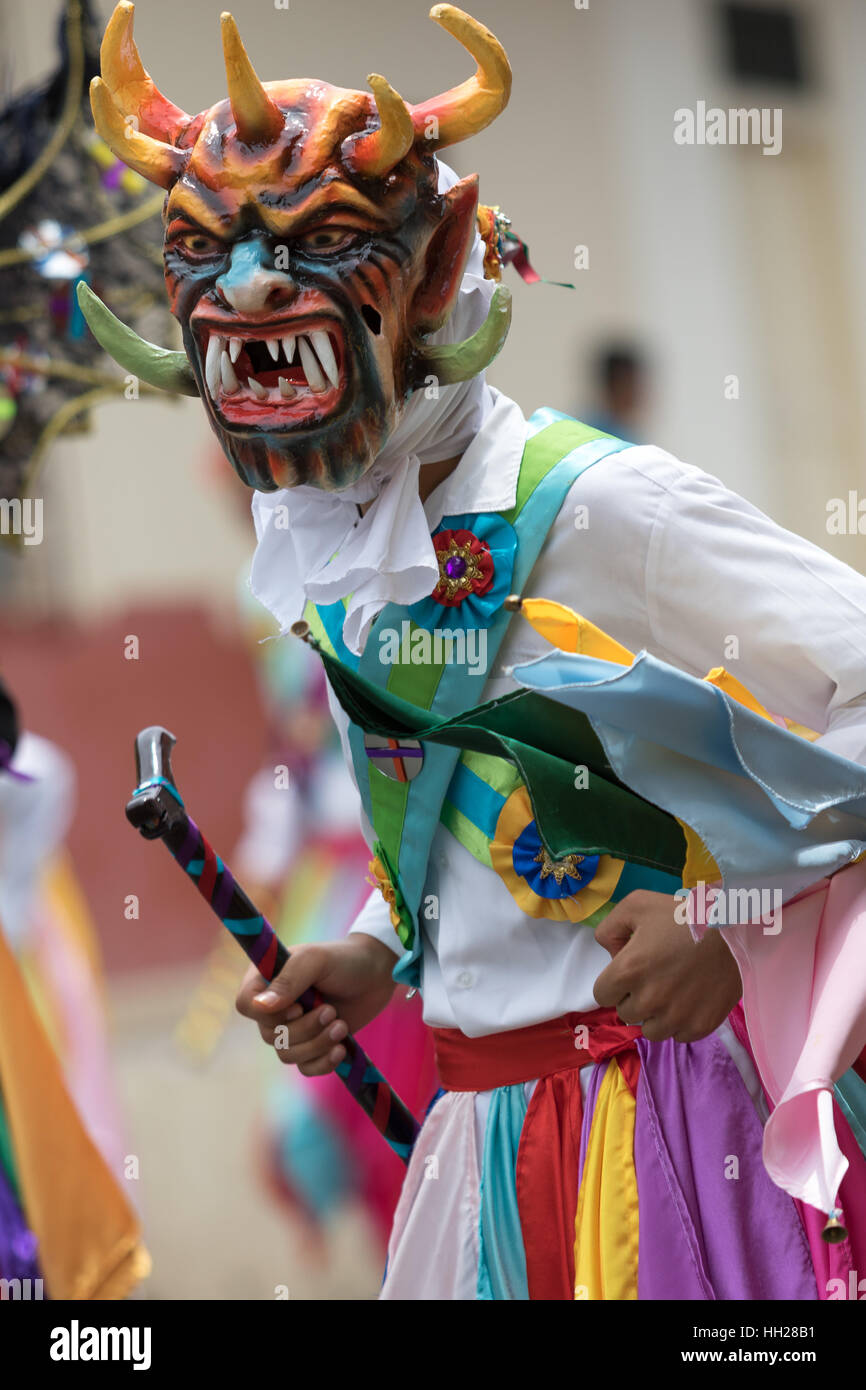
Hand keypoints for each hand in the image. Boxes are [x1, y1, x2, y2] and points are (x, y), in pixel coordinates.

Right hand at [235, 932, 396, 1074]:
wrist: (376, 975)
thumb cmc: (344, 959)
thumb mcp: (316, 960)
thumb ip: (288, 980)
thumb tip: (259, 1006)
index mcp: (266, 979)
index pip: (245, 1004)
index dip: (268, 1014)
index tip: (298, 1006)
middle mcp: (274, 1006)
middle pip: (269, 1035)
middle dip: (305, 1029)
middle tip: (331, 1011)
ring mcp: (293, 1027)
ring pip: (287, 1054)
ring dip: (317, 1044)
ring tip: (341, 1026)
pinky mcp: (313, 1045)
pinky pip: (305, 1068)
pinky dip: (323, 1063)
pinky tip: (342, 1049)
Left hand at [592, 890, 741, 1042]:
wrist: (734, 928)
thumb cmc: (683, 914)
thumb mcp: (637, 904)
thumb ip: (609, 929)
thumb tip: (610, 955)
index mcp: (628, 971)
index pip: (602, 994)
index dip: (614, 982)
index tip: (631, 971)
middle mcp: (648, 1000)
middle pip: (626, 1013)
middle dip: (635, 997)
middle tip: (655, 977)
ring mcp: (675, 1017)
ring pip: (650, 1030)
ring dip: (656, 1015)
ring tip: (672, 992)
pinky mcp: (700, 1027)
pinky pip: (678, 1035)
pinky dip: (681, 1022)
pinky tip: (690, 1000)